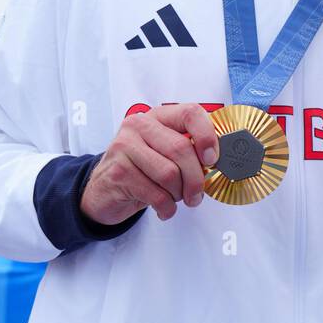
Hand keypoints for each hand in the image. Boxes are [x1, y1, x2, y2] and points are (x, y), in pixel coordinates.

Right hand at [80, 104, 218, 224]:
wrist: (104, 190)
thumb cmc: (142, 170)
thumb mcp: (164, 153)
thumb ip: (188, 150)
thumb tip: (218, 161)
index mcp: (157, 116)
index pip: (190, 113)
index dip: (207, 136)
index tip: (212, 159)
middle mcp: (138, 125)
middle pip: (181, 149)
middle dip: (196, 178)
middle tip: (196, 195)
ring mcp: (125, 147)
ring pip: (170, 174)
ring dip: (179, 194)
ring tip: (175, 199)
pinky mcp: (118, 172)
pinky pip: (156, 194)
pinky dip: (167, 207)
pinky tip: (164, 209)